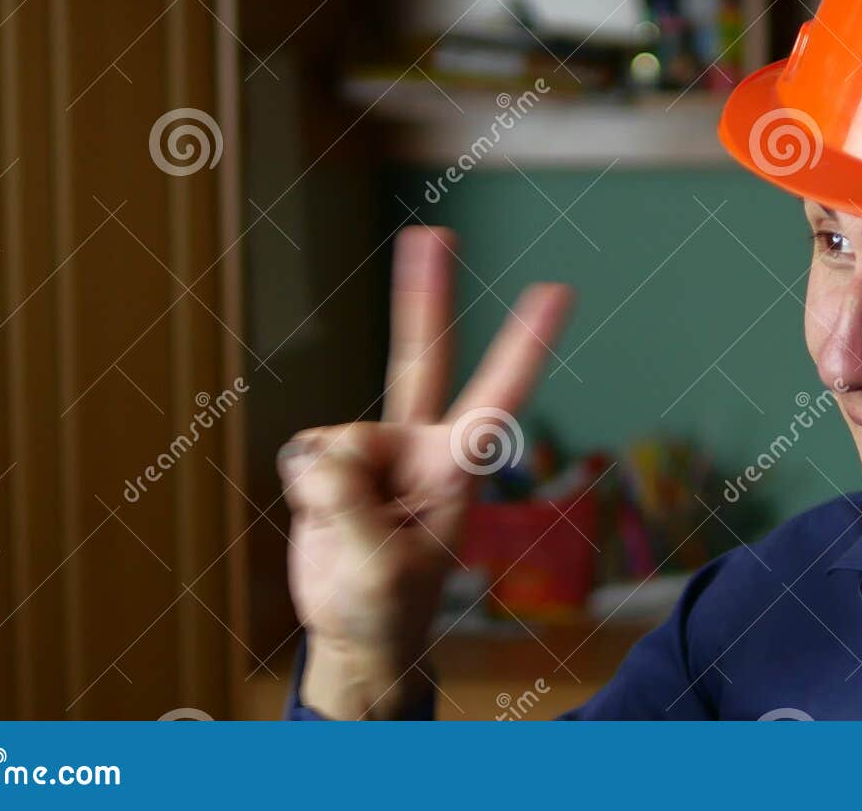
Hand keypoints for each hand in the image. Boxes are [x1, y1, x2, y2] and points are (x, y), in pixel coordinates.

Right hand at [279, 227, 573, 718]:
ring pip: (336, 440)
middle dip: (424, 295)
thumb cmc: (385, 606)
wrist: (352, 628)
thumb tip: (323, 447)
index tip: (558, 291)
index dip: (524, 345)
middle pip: (422, 360)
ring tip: (349, 535)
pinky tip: (323, 518)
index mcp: (456, 469)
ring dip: (326, 491)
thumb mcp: (376, 567)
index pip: (498, 398)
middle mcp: (419, 445)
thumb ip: (346, 502)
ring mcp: (374, 449)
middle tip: (433, 232)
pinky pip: (303, 453)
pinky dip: (303, 489)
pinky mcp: (332, 456)